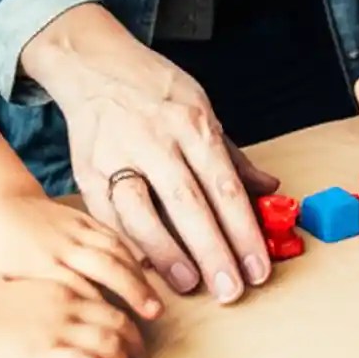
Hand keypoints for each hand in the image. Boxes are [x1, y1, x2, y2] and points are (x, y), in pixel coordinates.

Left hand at [0, 193, 162, 319]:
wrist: (3, 204)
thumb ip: (16, 310)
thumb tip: (35, 343)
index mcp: (39, 264)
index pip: (77, 288)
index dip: (100, 310)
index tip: (118, 334)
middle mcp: (62, 246)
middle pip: (104, 266)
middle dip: (132, 290)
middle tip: (153, 314)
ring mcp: (76, 230)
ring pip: (115, 251)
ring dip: (139, 276)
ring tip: (155, 302)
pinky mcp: (86, 219)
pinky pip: (115, 238)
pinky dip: (133, 258)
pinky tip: (145, 279)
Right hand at [0, 279, 145, 357]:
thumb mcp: (23, 298)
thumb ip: (51, 306)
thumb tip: (73, 326)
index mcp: (62, 290)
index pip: (110, 306)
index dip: (126, 330)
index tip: (128, 347)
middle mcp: (66, 306)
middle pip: (120, 324)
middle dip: (133, 349)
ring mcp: (58, 330)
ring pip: (112, 345)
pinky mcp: (47, 356)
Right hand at [21, 4, 279, 303]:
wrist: (93, 65)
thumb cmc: (154, 91)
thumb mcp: (201, 108)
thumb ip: (233, 156)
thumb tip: (271, 191)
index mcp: (192, 124)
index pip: (225, 187)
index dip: (244, 232)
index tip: (258, 269)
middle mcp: (155, 140)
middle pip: (188, 205)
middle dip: (213, 253)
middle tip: (231, 292)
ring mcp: (117, 156)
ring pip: (142, 213)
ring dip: (167, 253)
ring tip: (189, 284)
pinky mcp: (87, 172)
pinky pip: (109, 216)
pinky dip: (128, 244)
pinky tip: (146, 268)